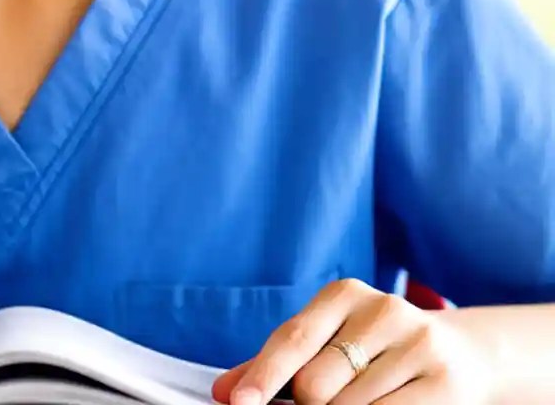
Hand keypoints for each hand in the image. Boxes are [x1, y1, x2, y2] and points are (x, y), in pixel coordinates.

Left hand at [211, 278, 494, 404]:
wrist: (462, 354)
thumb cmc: (375, 352)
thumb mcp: (327, 344)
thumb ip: (275, 364)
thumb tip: (225, 391)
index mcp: (344, 295)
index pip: (291, 339)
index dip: (262, 376)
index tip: (240, 403)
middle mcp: (383, 310)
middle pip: (315, 382)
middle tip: (323, 400)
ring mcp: (418, 344)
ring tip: (359, 399)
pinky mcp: (445, 381)